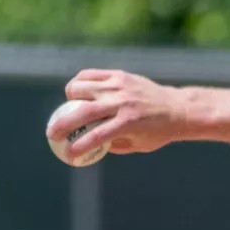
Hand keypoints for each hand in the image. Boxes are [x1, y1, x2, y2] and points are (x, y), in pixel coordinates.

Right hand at [50, 70, 189, 159]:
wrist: (177, 108)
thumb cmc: (158, 131)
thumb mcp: (139, 145)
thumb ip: (114, 145)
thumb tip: (89, 145)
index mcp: (128, 124)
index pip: (96, 136)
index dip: (78, 147)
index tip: (68, 154)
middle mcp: (121, 103)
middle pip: (82, 112)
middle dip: (62, 124)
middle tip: (52, 134)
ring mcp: (119, 86)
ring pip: (80, 87)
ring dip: (69, 99)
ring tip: (69, 107)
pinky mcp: (118, 74)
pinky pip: (89, 75)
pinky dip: (79, 83)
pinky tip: (78, 92)